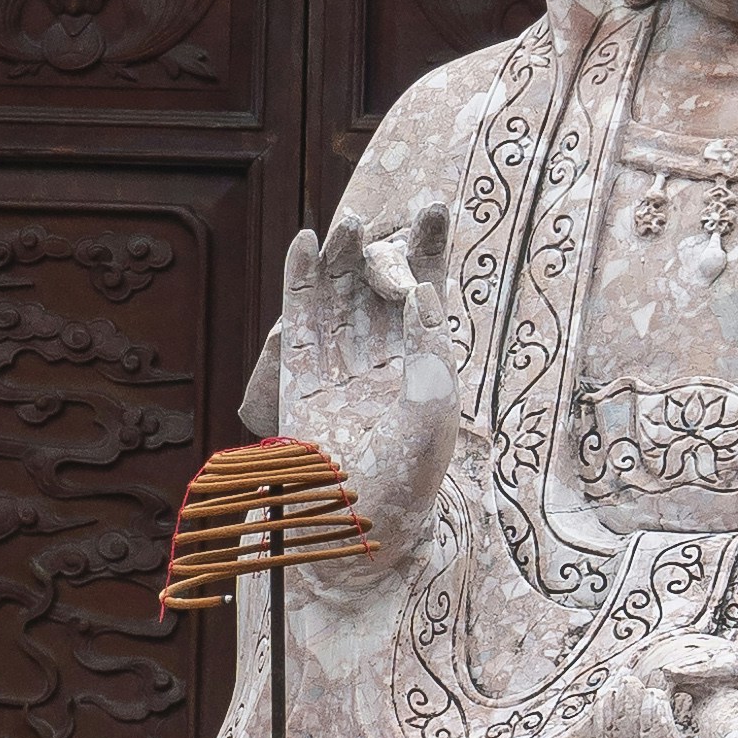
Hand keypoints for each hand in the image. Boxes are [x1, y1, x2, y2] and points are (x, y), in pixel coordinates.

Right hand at [265, 203, 458, 575]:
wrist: (355, 528)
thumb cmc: (405, 479)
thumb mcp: (430, 411)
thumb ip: (428, 349)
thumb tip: (423, 290)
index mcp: (424, 366)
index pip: (428, 295)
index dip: (430, 253)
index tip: (436, 209)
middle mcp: (383, 361)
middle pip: (382, 289)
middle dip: (384, 250)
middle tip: (386, 215)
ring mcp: (340, 366)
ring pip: (342, 297)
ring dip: (344, 259)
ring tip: (350, 223)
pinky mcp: (300, 376)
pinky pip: (302, 319)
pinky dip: (301, 280)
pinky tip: (304, 242)